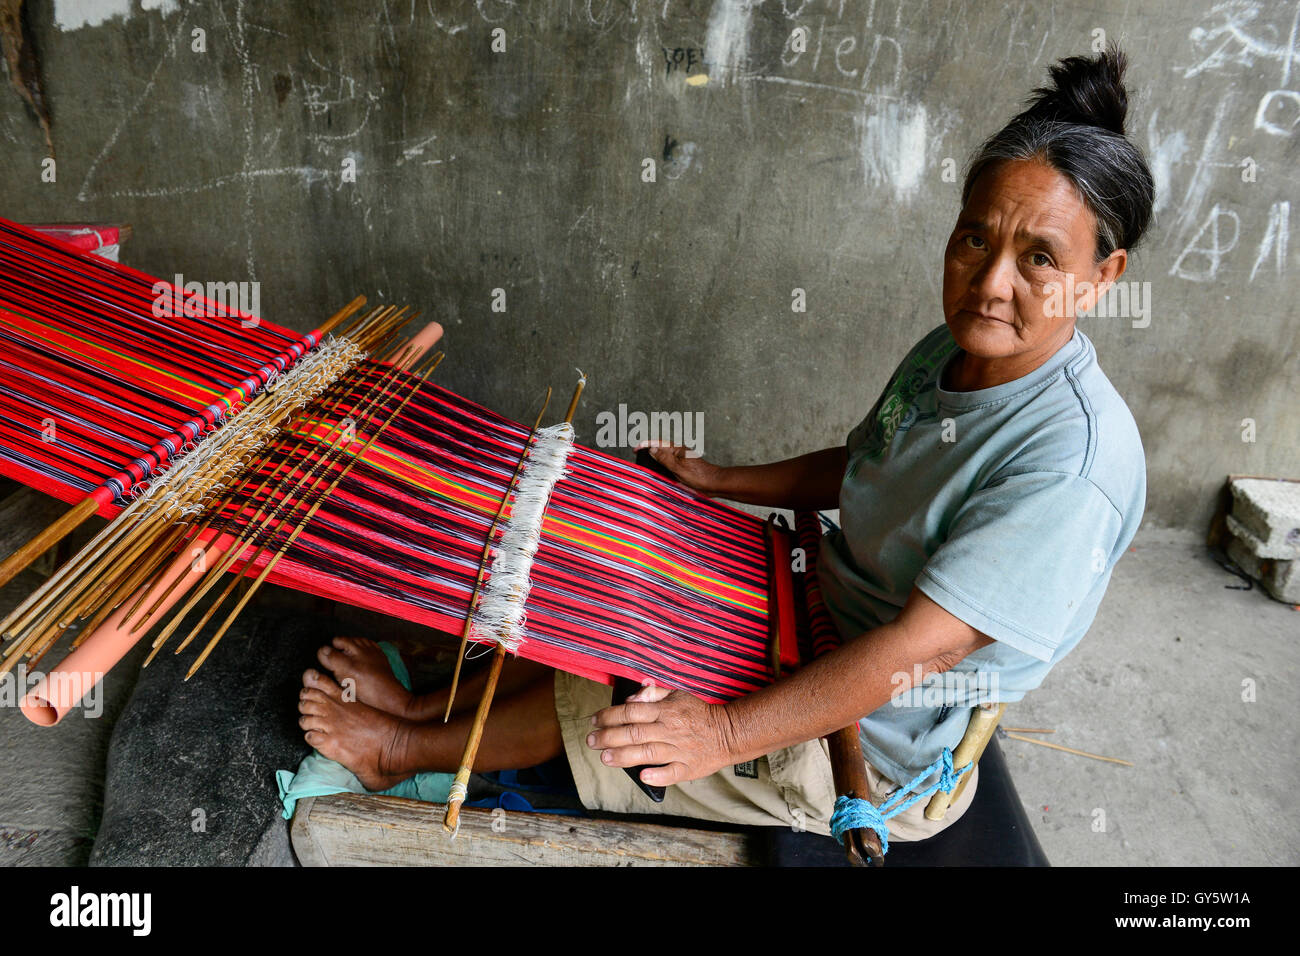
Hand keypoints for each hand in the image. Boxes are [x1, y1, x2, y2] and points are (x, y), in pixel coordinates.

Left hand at [586, 681, 737, 786]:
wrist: (728, 733)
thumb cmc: (698, 713)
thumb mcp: (677, 694)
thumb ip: (653, 694)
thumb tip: (631, 699)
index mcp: (666, 710)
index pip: (631, 712)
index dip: (610, 716)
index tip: (594, 720)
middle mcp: (670, 730)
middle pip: (634, 733)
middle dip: (608, 737)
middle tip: (591, 741)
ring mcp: (680, 750)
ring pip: (647, 753)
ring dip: (623, 756)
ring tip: (604, 758)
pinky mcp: (689, 768)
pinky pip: (671, 773)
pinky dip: (657, 775)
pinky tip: (642, 776)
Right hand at [638, 441, 726, 496]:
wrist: (713, 483)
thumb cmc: (699, 475)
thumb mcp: (678, 467)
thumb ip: (664, 458)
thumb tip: (651, 449)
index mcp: (677, 450)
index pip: (658, 443)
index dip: (646, 444)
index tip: (636, 448)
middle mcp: (677, 454)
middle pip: (660, 449)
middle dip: (648, 449)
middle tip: (636, 453)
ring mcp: (680, 462)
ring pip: (663, 457)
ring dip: (653, 458)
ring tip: (643, 461)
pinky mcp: (682, 470)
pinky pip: (668, 465)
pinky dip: (660, 467)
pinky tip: (656, 472)